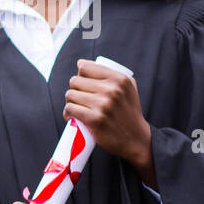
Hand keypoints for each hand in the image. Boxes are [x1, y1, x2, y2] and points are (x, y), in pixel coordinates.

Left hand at [64, 59, 154, 183]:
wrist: (136, 139)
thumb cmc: (129, 113)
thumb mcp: (129, 89)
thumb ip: (113, 75)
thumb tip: (83, 64)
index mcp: (120, 79)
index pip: (85, 67)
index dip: (80, 75)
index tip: (81, 83)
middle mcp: (112, 89)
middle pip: (75, 81)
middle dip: (74, 90)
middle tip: (79, 99)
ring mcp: (103, 104)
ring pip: (70, 94)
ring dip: (70, 102)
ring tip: (76, 108)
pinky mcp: (95, 119)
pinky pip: (70, 108)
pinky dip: (67, 113)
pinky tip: (71, 116)